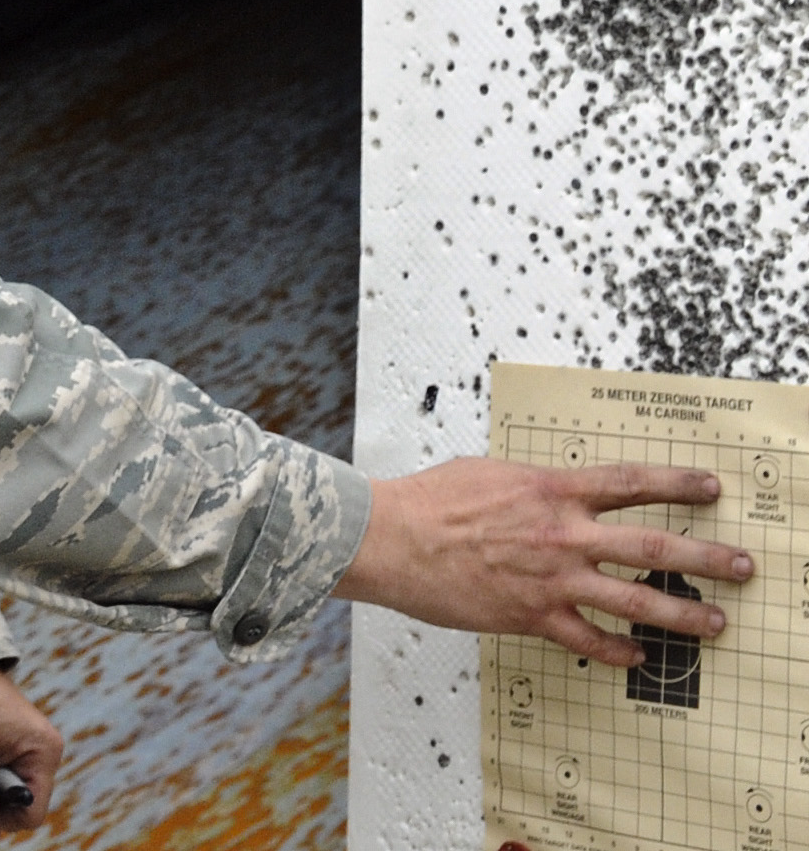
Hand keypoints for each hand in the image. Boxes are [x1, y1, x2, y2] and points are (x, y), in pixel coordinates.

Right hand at [333, 459, 754, 661]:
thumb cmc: (428, 501)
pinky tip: (636, 657)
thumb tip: (551, 491)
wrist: (390, 538)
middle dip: (706, 558)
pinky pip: (588, 638)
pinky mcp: (531, 614)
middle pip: (652, 546)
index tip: (710, 488)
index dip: (676, 484)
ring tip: (715, 622)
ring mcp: (551, 578)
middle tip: (741, 566)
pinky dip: (617, 651)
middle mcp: (562, 533)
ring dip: (682, 613)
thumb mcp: (487, 473)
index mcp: (551, 489)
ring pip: (634, 599)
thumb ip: (529, 485)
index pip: (630, 482)